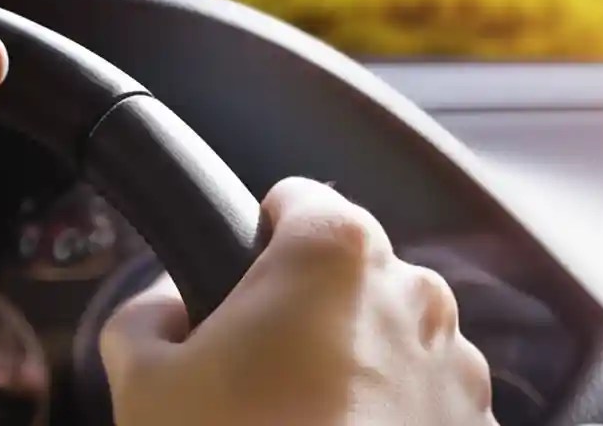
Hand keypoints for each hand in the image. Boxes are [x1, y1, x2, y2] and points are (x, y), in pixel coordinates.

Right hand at [100, 178, 496, 425]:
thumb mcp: (144, 382)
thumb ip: (142, 318)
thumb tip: (162, 310)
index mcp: (334, 252)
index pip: (294, 199)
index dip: (255, 233)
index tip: (236, 280)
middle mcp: (414, 291)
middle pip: (348, 270)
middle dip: (306, 306)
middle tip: (254, 372)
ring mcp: (460, 365)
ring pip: (392, 334)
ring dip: (355, 362)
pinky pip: (426, 398)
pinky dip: (393, 416)